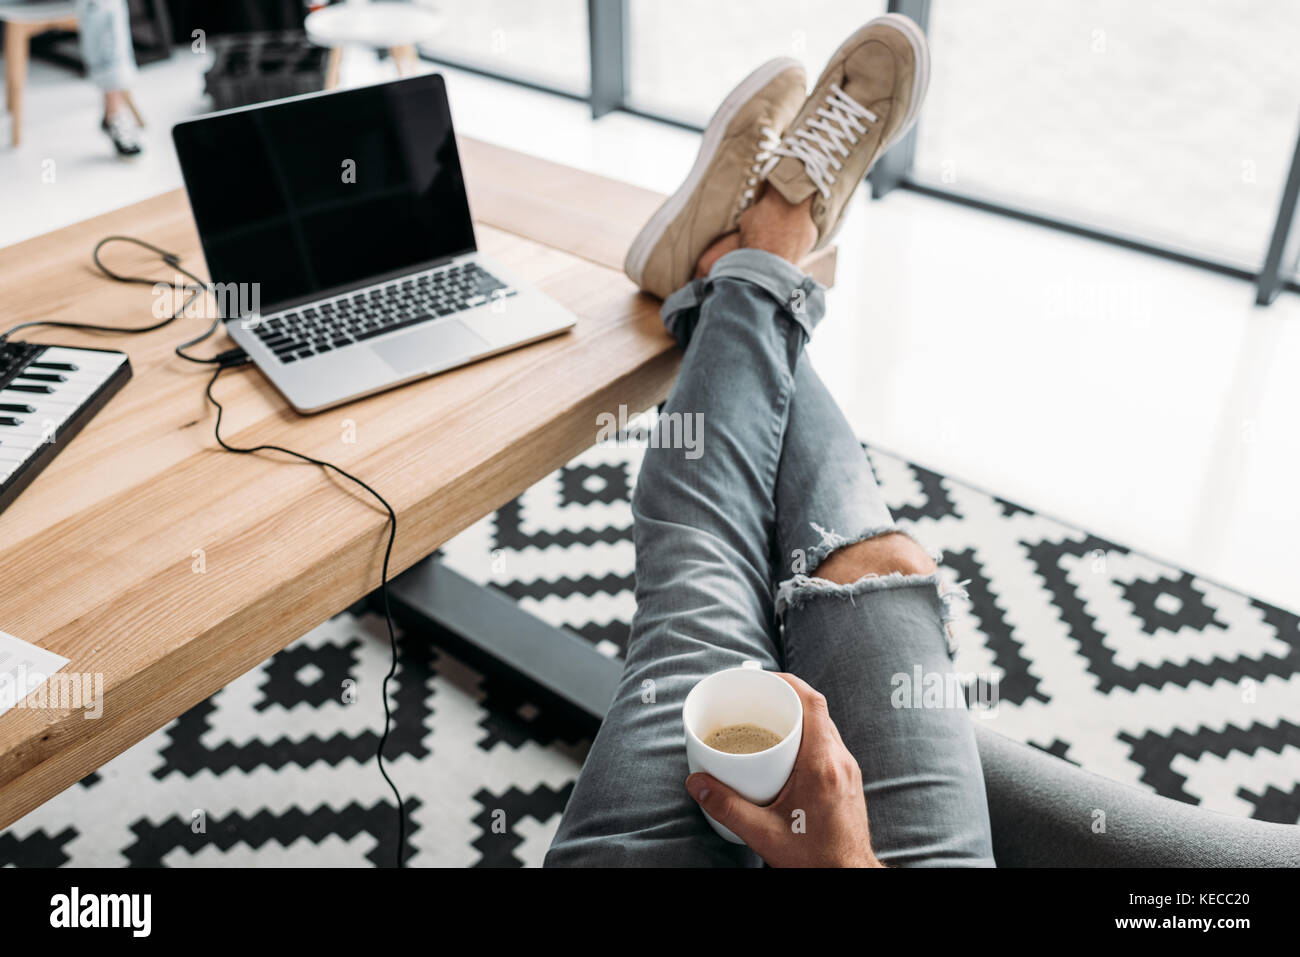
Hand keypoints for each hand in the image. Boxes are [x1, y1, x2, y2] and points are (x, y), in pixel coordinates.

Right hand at [685, 673, 880, 866]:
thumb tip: (697, 784)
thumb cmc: (815, 859)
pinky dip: (806, 736)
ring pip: (824, 726)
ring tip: (766, 722)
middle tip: (757, 698)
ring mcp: (848, 770)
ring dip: (797, 717)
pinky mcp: (849, 780)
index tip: (763, 678)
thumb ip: (727, 807)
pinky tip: (784, 752)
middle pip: (817, 711)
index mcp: (822, 765)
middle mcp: (840, 761)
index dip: (789, 682)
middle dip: (786, 698)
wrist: (849, 876)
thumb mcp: (764, 834)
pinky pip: (828, 743)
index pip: (812, 704)